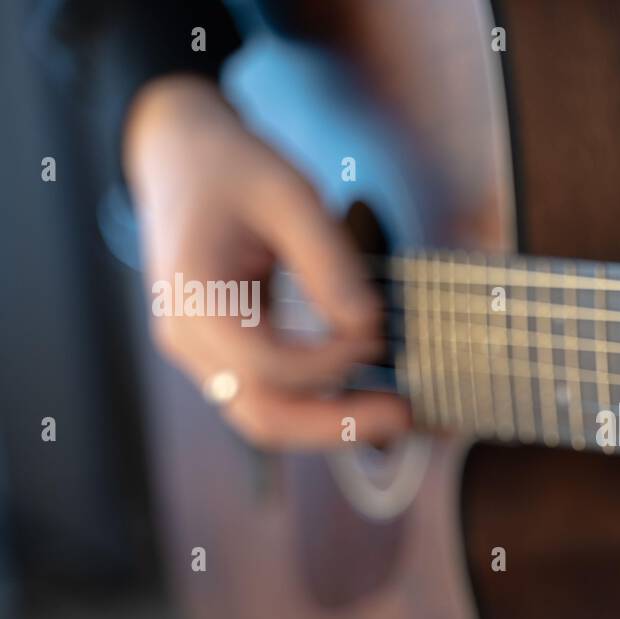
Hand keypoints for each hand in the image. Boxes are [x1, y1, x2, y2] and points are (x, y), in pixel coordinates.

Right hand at [123, 76, 409, 447]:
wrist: (180, 156)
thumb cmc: (235, 168)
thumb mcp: (291, 195)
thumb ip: (330, 263)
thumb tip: (370, 327)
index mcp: (195, 297)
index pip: (267, 365)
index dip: (330, 363)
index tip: (377, 336)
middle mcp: (187, 338)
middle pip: (261, 415)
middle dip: (337, 425)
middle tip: (403, 416)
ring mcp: (199, 353)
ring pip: (264, 419)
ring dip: (330, 425)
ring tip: (392, 414)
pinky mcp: (220, 355)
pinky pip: (267, 398)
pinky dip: (316, 406)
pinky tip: (363, 395)